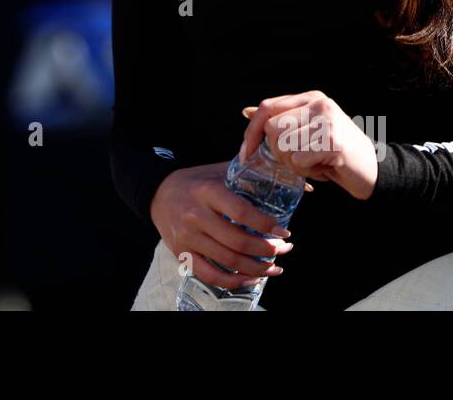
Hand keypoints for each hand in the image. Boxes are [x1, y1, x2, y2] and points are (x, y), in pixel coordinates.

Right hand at [149, 162, 295, 290]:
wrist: (157, 192)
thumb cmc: (195, 182)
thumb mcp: (218, 171)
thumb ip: (249, 175)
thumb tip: (295, 183)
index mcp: (207, 192)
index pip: (241, 212)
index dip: (266, 225)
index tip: (284, 232)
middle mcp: (196, 216)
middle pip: (238, 242)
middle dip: (267, 250)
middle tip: (283, 249)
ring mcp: (187, 237)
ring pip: (228, 261)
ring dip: (256, 269)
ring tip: (274, 267)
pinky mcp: (182, 253)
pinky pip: (211, 275)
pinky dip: (234, 281)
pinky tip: (251, 279)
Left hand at [238, 91, 378, 200]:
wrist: (374, 170)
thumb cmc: (335, 153)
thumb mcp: (307, 130)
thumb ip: (281, 119)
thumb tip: (246, 111)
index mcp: (311, 98)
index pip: (267, 107)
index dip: (252, 131)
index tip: (246, 153)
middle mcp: (319, 104)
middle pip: (272, 129)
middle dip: (278, 153)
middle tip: (300, 160)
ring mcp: (327, 121)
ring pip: (283, 146)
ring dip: (294, 164)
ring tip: (314, 163)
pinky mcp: (333, 142)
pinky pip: (299, 161)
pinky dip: (308, 172)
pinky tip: (324, 169)